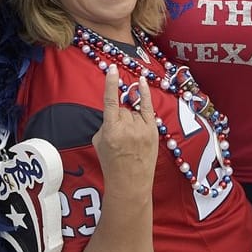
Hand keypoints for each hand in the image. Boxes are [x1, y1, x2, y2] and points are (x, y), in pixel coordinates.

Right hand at [91, 67, 157, 193]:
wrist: (130, 182)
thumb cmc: (111, 163)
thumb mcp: (99, 143)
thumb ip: (105, 124)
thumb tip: (113, 112)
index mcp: (111, 130)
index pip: (110, 101)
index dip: (110, 84)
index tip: (111, 69)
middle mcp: (128, 127)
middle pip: (121, 109)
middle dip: (118, 118)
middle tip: (119, 137)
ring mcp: (142, 129)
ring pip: (132, 112)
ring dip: (129, 120)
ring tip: (130, 139)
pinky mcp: (152, 131)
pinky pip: (147, 107)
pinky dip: (144, 94)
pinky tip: (142, 82)